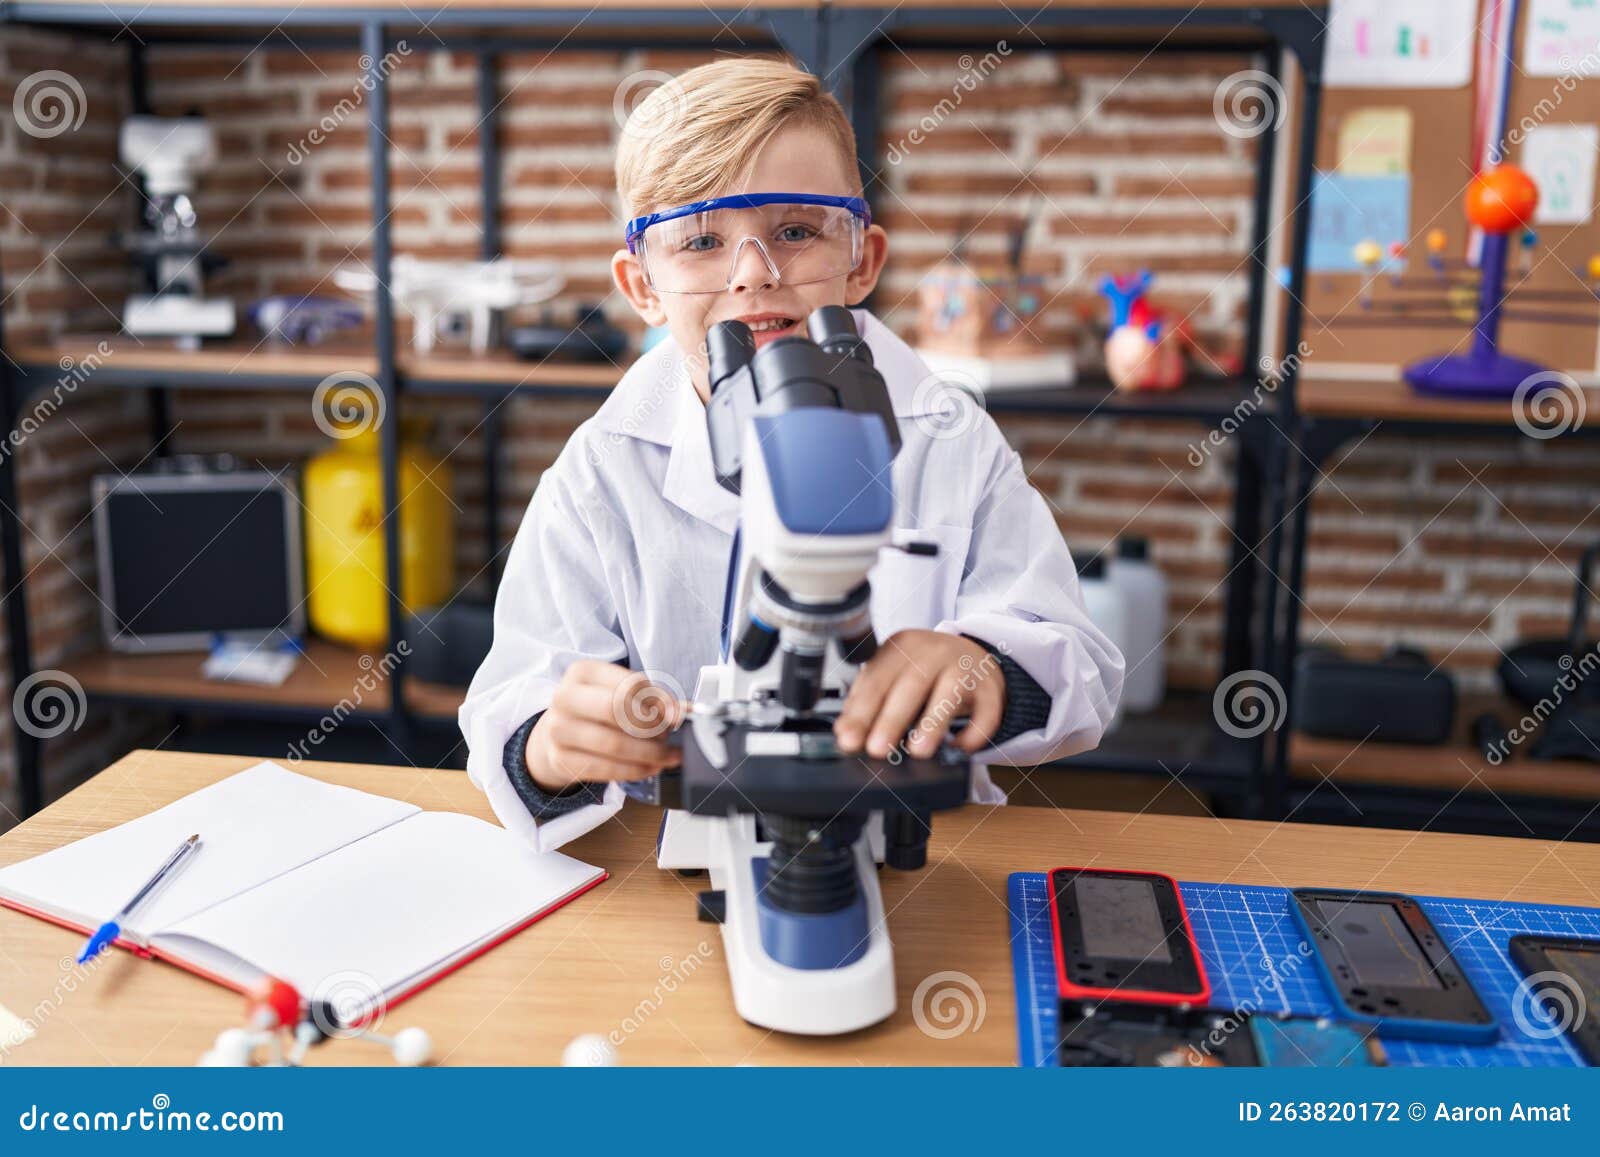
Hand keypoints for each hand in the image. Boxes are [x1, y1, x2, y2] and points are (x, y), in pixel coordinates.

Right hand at [526, 661, 685, 792]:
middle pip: (616, 710)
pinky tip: (650, 767)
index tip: (675, 716)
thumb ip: (653, 699)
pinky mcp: (560, 760)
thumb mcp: (620, 693)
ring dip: (648, 753)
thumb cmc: (596, 710)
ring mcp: (558, 730)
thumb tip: (683, 711)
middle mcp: (565, 697)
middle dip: (650, 727)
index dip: (659, 701)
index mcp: (583, 672)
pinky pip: (605, 769)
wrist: (557, 734)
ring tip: (665, 755)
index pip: (629, 683)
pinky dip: (635, 770)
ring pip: (613, 744)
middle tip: (666, 736)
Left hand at [833, 630, 1004, 760]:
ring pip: (950, 693)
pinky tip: (959, 748)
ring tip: (918, 751)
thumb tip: (845, 732)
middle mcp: (934, 651)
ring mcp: (965, 667)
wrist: (972, 656)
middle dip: (892, 719)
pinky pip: (986, 712)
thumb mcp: (893, 675)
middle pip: (911, 684)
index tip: (849, 738)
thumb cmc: (925, 670)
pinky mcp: (990, 688)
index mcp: (902, 646)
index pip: (877, 679)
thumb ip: (868, 700)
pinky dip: (974, 733)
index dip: (861, 711)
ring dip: (933, 723)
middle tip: (877, 749)